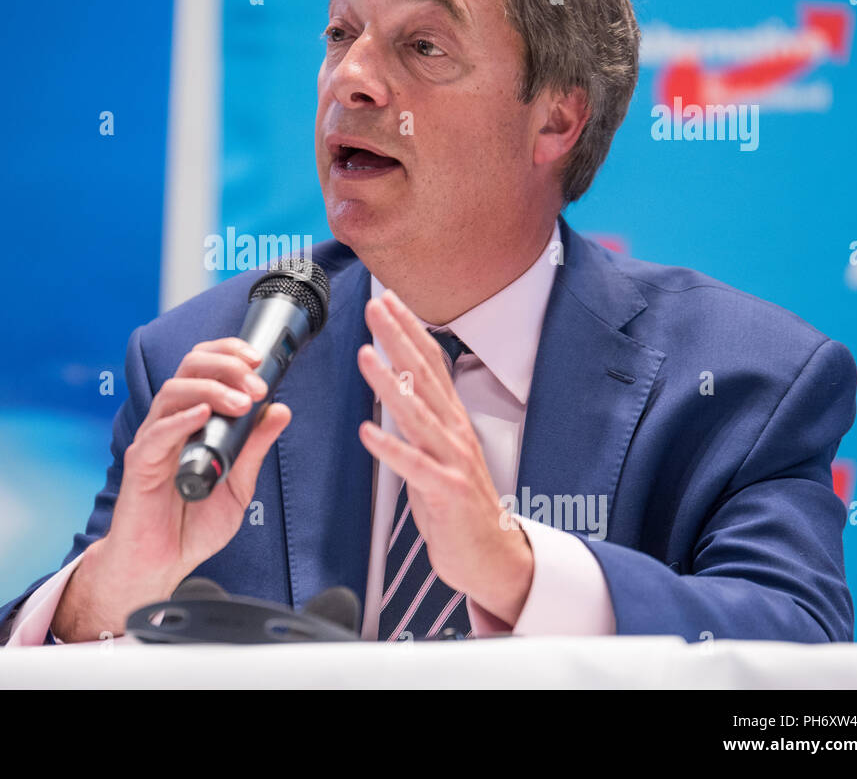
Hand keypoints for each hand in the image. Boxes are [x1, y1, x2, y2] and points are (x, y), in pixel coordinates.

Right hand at [52, 338, 290, 640]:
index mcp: (192, 420)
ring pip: (173, 392)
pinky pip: (157, 432)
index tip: (258, 359)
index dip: (229, 353)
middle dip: (226, 366)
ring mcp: (154, 440)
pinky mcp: (141, 463)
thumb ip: (255, 446)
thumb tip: (280, 410)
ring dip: (211, 388)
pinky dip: (181, 419)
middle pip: (189, 368)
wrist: (162, 563)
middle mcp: (171, 422)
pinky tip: (203, 413)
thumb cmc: (191, 524)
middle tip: (256, 385)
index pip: (204, 367)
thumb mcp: (239, 483)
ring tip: (240, 402)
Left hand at [356, 289, 532, 625]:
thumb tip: (392, 387)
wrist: (490, 556)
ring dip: (389, 383)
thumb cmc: (458, 504)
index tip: (388, 301)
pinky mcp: (447, 491)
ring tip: (366, 355)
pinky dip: (391, 448)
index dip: (409, 331)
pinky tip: (367, 432)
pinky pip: (414, 467)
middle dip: (399, 339)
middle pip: (425, 377)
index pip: (430, 365)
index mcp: (451, 420)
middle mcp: (454, 432)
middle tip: (377, 307)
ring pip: (417, 414)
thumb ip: (418, 419)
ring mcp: (453, 460)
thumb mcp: (436, 451)